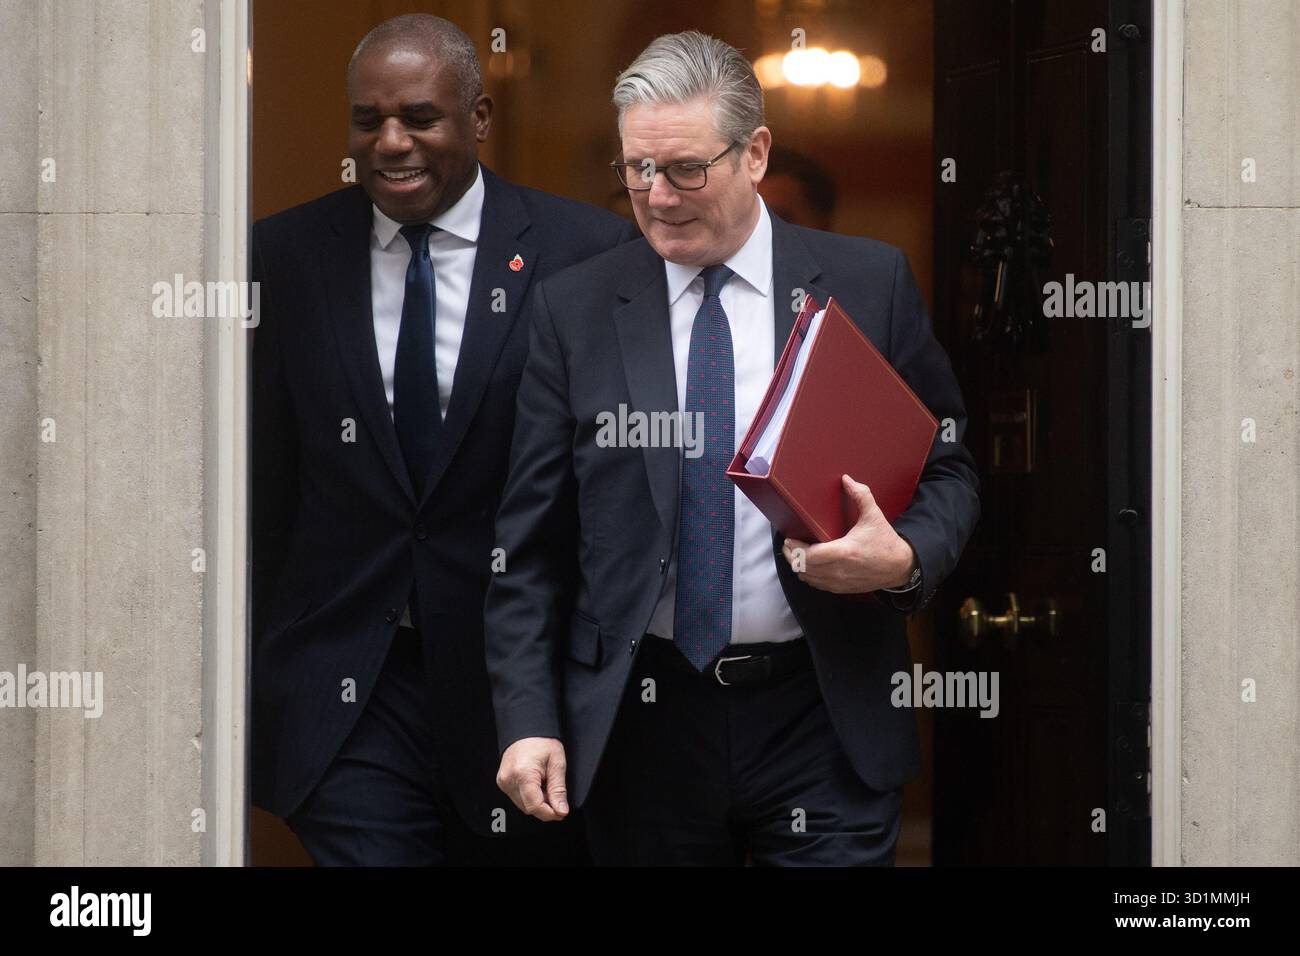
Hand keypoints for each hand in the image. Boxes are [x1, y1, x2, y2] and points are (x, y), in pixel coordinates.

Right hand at [497, 737, 569, 821]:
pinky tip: (537, 783)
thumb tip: (561, 811)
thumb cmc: (542, 741)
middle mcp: (509, 779)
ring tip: (546, 784)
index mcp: (523, 774)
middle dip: (545, 807)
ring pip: (523, 805)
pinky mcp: (502, 781)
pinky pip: (517, 797)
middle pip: (528, 808)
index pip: (535, 806)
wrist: (526, 727)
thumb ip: (558, 789)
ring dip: (537, 801)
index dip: (550, 813)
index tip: (561, 812)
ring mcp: (503, 781)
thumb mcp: (557, 763)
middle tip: (556, 794)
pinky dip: (529, 796)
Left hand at [782, 474, 915, 593]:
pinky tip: (808, 566)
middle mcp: (839, 570)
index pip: (810, 556)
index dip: (795, 549)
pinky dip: (809, 576)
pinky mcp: (841, 589)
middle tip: (788, 544)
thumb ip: (861, 495)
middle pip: (804, 568)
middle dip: (792, 556)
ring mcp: (839, 582)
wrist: (900, 567)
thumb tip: (846, 479)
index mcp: (844, 552)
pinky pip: (817, 585)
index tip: (789, 538)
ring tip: (795, 553)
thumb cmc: (885, 541)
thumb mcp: (874, 516)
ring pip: (808, 578)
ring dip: (799, 567)